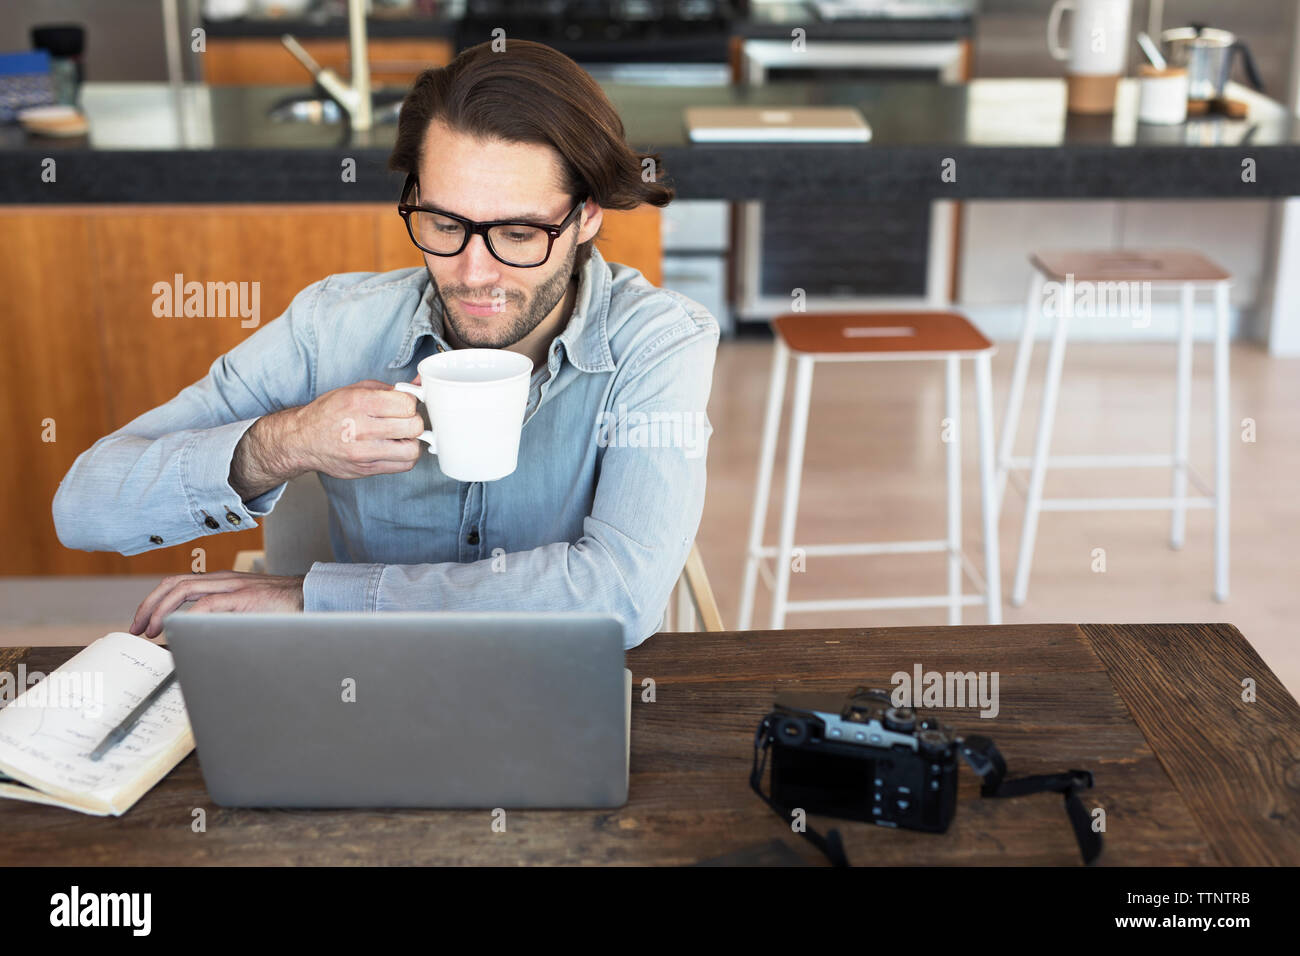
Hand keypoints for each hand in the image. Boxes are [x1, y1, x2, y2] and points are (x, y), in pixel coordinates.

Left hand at [129, 571, 305, 639]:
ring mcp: (234, 586)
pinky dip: (189, 615)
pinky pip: (209, 603)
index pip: (177, 584)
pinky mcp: (246, 597)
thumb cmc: (282, 607)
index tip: (143, 623)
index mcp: (222, 582)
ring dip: (161, 610)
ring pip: (184, 589)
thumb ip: (223, 616)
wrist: (313, 597)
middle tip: (137, 628)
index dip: (154, 601)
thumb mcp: (246, 609)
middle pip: (173, 584)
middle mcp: (223, 580)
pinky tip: (179, 628)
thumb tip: (196, 638)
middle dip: (148, 605)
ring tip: (151, 630)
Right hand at [291, 378, 425, 480]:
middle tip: (404, 420)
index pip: (407, 404)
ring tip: (401, 436)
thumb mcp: (356, 390)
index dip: (411, 403)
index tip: (404, 405)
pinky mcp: (366, 469)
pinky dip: (405, 456)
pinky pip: (403, 466)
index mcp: (359, 402)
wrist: (302, 440)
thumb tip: (420, 384)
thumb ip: (389, 389)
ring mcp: (363, 452)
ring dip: (412, 441)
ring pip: (412, 450)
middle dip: (414, 421)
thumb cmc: (329, 412)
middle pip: (413, 426)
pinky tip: (395, 448)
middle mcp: (361, 428)